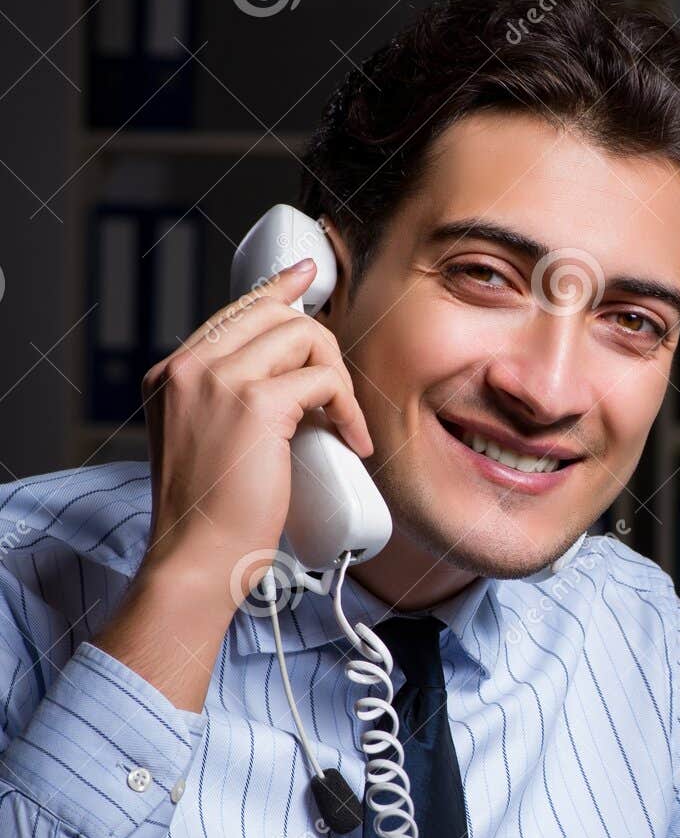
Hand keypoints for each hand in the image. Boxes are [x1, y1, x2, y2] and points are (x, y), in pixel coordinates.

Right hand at [139, 255, 371, 606]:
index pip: (233, 312)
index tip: (307, 280)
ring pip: (303, 335)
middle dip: (321, 347)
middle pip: (273, 314)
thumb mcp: (205, 446)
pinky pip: (323, 380)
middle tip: (339, 395)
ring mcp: (218, 381)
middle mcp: (188, 368)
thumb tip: (288, 389)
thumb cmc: (209, 519)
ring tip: (343, 425)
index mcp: (170, 375)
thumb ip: (227, 408)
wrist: (196, 557)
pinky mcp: (255, 404)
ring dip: (338, 379)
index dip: (277, 292)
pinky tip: (351, 440)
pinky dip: (348, 409)